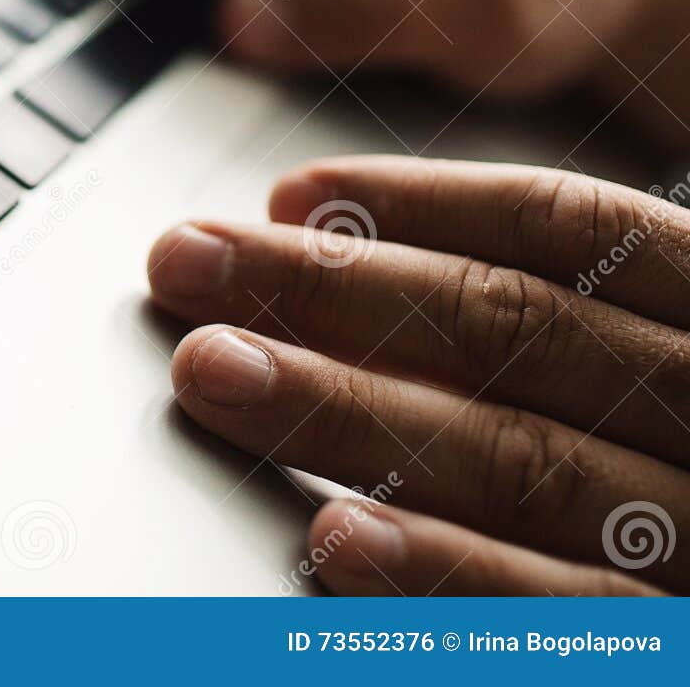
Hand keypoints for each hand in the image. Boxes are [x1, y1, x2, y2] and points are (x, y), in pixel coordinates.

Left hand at [148, 155, 688, 594]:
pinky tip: (332, 546)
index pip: (577, 232)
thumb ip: (570, 328)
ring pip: (527, 459)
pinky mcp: (679, 650)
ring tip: (215, 370)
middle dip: (338, 290)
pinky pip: (568, 620)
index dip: (422, 205)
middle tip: (192, 262)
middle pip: (519, 329)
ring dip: (353, 411)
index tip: (291, 194)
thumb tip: (360, 248)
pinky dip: (449, 579)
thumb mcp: (674, 373)